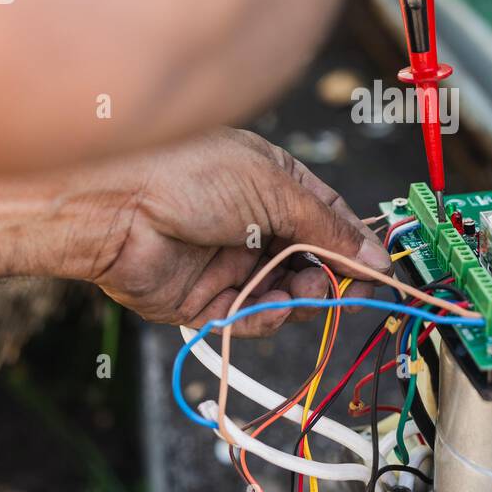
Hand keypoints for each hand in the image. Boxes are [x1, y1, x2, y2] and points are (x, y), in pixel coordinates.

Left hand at [61, 129, 391, 335]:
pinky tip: (274, 307)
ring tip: (303, 292)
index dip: (354, 245)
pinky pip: (249, 317)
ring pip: (284, 293)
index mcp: (271, 184)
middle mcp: (251, 223)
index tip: (379, 270)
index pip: (327, 218)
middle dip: (331, 276)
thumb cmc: (188, 174)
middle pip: (310, 260)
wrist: (113, 206)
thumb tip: (373, 254)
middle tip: (347, 291)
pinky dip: (267, 316)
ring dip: (301, 297)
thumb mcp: (273, 188)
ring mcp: (228, 262)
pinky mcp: (203, 300)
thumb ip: (326, 226)